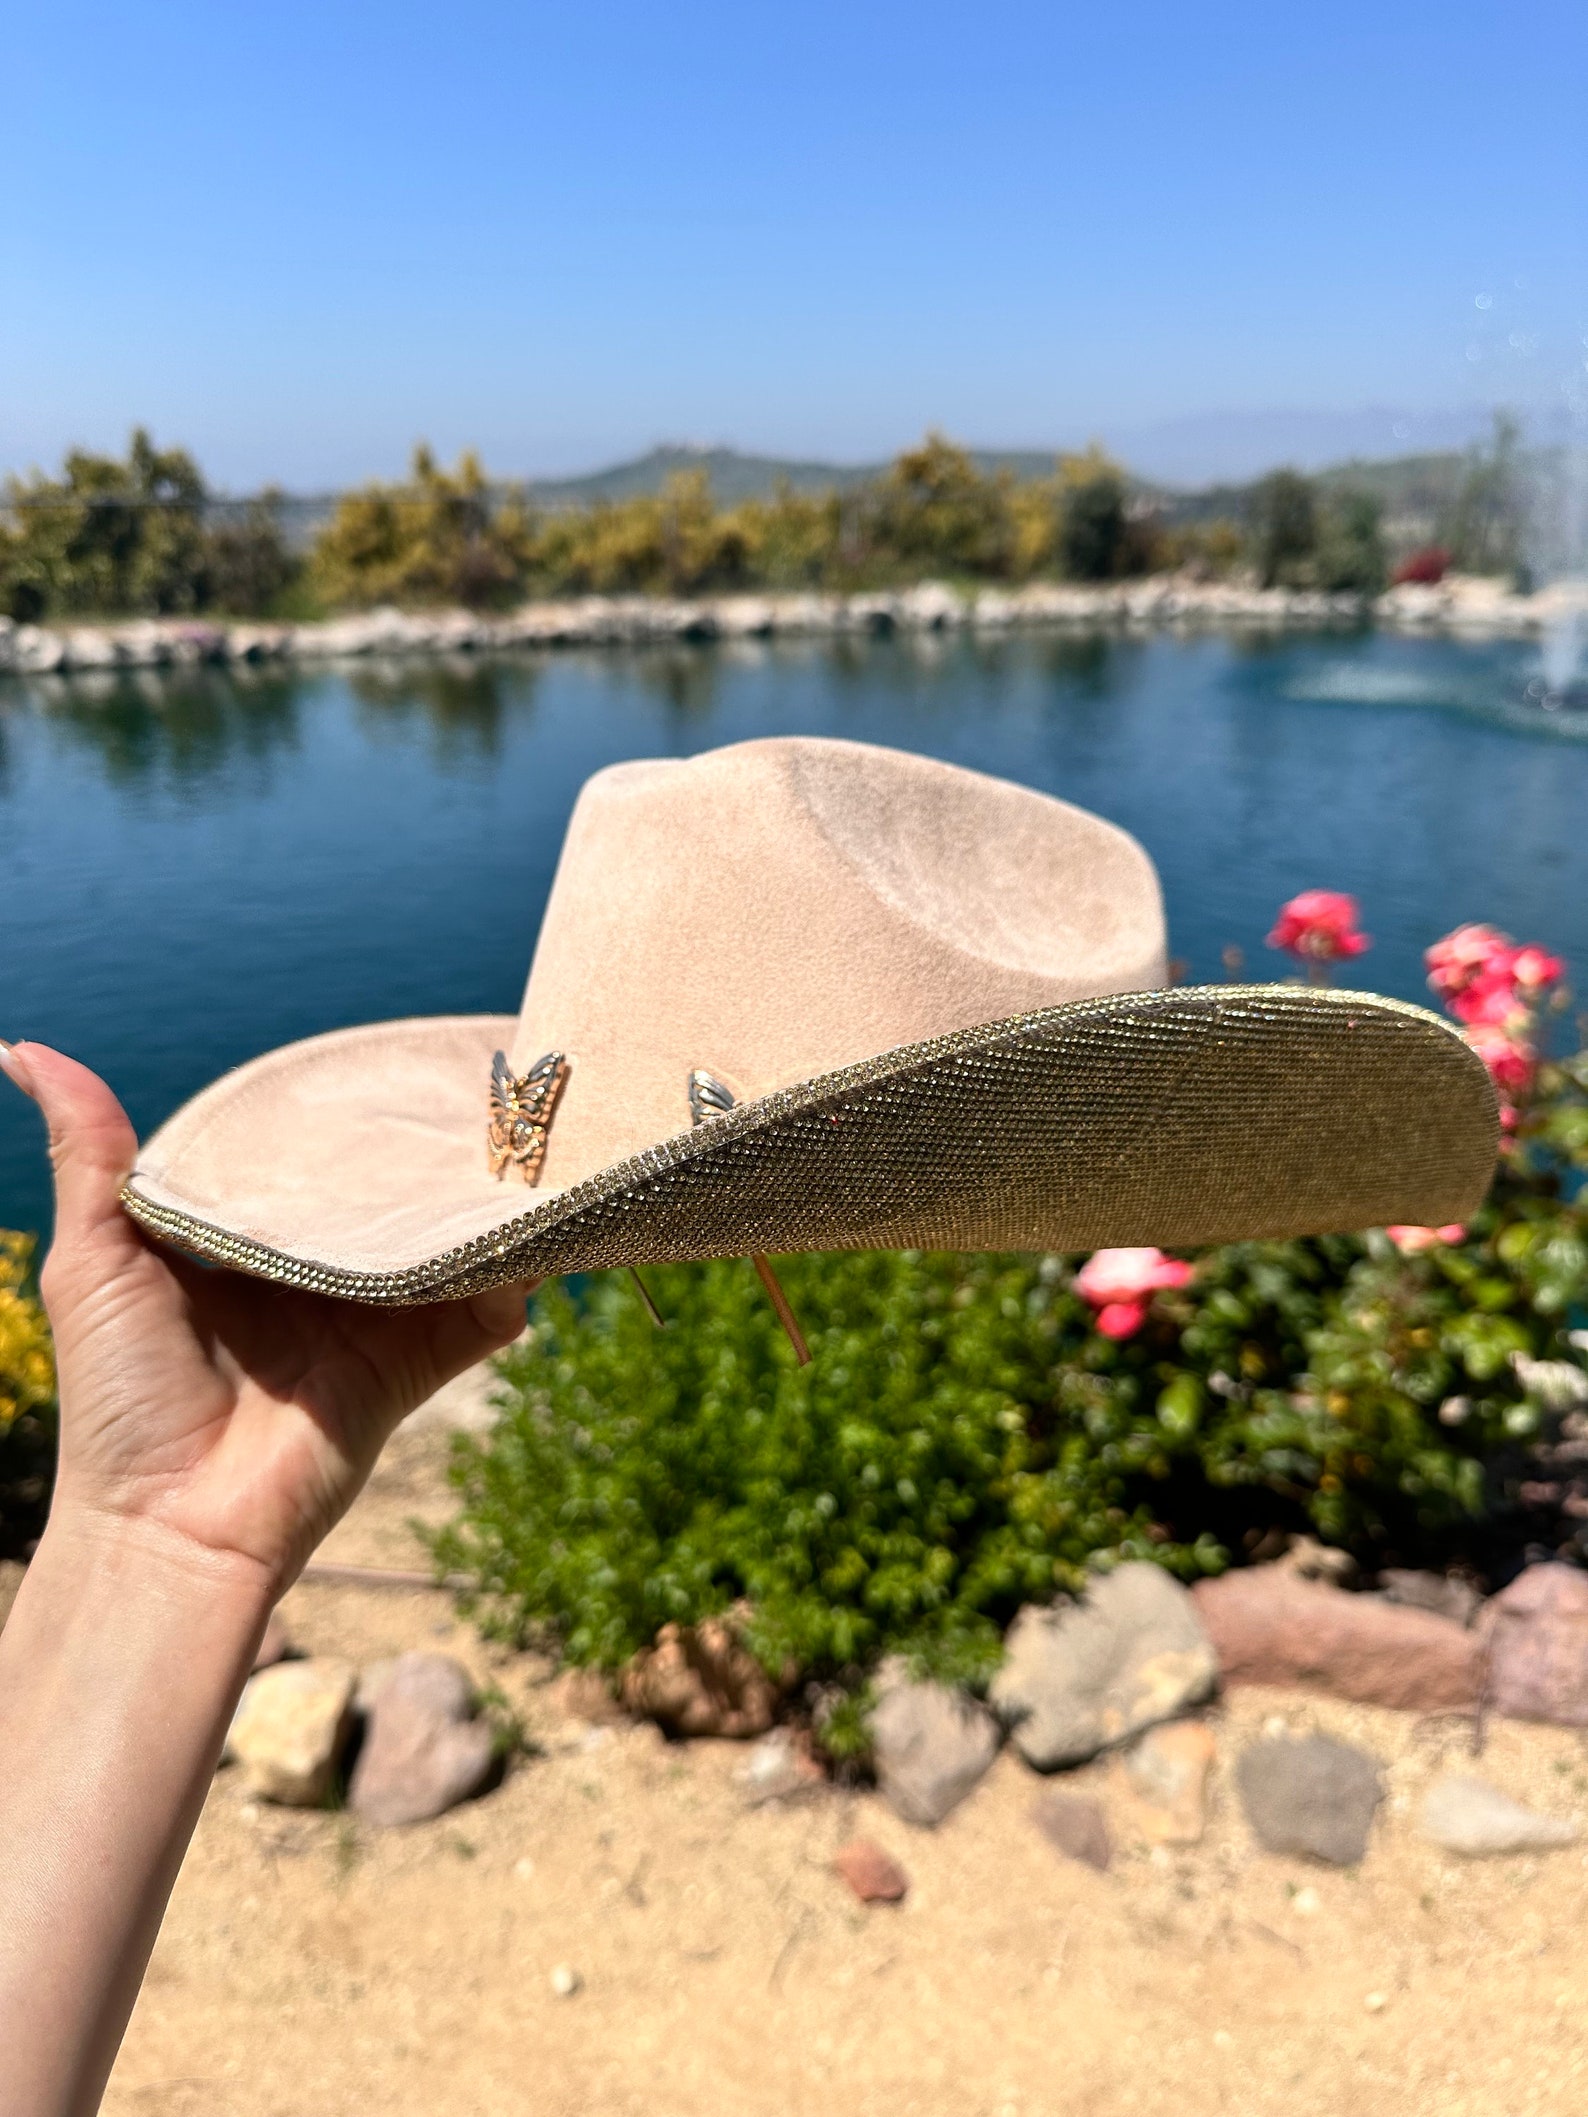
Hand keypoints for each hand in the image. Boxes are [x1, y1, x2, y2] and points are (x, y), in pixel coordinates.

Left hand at [0, 1040, 530, 1594]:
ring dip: (479, 1200)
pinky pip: (480, 1310)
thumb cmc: (117, 1398)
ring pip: (442, 1243)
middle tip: (467, 1083)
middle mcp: (317, 1278)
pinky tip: (534, 1224)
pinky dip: (512, 1270)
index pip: (301, 1163)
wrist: (172, 1524)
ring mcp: (373, 1321)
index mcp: (245, 1248)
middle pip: (384, 1197)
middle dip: (422, 1150)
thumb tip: (27, 1047)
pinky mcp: (416, 1366)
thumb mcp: (94, 1260)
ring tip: (519, 1138)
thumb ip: (89, 1157)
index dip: (332, 1115)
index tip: (369, 1059)